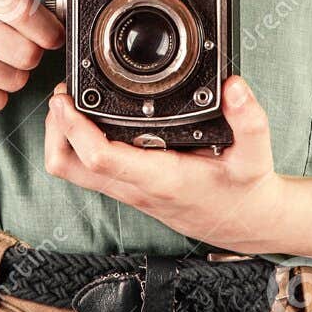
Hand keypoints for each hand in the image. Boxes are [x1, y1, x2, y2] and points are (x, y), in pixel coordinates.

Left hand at [44, 73, 289, 254]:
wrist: (243, 224)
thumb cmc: (243, 192)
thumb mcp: (255, 156)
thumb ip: (249, 120)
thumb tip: (234, 87)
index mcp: (160, 178)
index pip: (100, 159)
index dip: (75, 128)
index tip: (66, 99)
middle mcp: (136, 187)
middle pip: (68, 168)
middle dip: (56, 130)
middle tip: (63, 95)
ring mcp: (127, 190)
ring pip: (71, 171)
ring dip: (61, 137)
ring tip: (71, 103)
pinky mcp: (127, 187)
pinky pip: (85, 170)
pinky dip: (76, 143)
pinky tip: (91, 118)